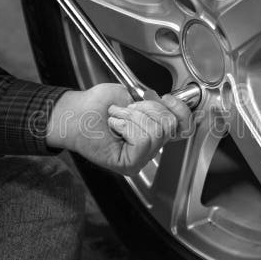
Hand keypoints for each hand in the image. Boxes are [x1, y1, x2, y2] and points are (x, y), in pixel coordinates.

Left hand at [47, 84, 192, 174]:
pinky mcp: (130, 164)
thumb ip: (157, 102)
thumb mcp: (134, 95)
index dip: (181, 110)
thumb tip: (171, 103)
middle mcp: (150, 148)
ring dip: (133, 117)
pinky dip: (127, 126)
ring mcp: (141, 158)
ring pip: (157, 131)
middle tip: (125, 111)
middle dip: (147, 109)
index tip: (167, 98)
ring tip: (117, 120)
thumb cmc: (98, 104)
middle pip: (170, 125)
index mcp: (154, 131)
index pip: (184, 128)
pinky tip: (115, 129)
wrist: (76, 112)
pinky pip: (143, 140)